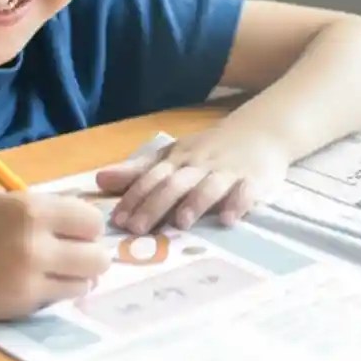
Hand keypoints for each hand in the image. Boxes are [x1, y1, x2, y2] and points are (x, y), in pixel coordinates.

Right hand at [0, 191, 109, 319]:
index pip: (92, 221)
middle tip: (72, 253)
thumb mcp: (8, 203)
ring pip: (85, 283)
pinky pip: (59, 300)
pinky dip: (55, 293)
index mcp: (31, 209)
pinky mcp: (20, 305)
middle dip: (89, 254)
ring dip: (76, 277)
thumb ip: (49, 211)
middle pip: (97, 257)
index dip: (87, 227)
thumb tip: (93, 225)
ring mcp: (28, 279)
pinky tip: (35, 283)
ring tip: (54, 270)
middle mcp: (34, 243)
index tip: (76, 230)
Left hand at [97, 129, 288, 233]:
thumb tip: (99, 180)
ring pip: (209, 186)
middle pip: (175, 184)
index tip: (117, 220)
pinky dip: (237, 204)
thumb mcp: (173, 155)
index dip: (134, 198)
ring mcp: (228, 171)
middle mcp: (199, 165)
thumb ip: (139, 171)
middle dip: (155, 205)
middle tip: (138, 229)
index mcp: (178, 160)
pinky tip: (228, 219)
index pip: (152, 178)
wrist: (261, 130)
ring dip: (195, 203)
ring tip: (181, 223)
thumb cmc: (209, 149)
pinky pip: (245, 191)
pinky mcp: (254, 179)